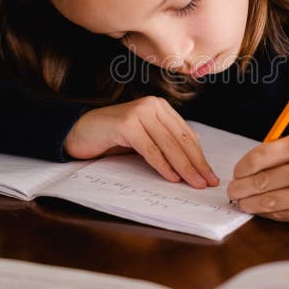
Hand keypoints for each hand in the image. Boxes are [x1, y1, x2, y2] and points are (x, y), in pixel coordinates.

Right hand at [63, 96, 219, 188]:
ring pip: (169, 144)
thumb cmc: (113, 138)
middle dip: (197, 164)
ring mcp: (139, 112)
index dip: (200, 156)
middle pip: (181, 139)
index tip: (210, 175)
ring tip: (194, 183)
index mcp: (160, 107)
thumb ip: (165, 142)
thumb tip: (194, 160)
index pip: (187, 134)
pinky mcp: (127, 123)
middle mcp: (152, 105)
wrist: (78, 132)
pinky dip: (162, 165)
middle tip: (207, 183)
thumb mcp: (144, 138)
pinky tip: (172, 177)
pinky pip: (150, 149)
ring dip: (184, 167)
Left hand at [227, 134, 288, 225]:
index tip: (236, 173)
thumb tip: (248, 170)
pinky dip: (268, 214)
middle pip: (260, 181)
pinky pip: (282, 216)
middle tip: (233, 191)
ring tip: (243, 203)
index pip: (259, 156)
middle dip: (240, 188)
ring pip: (267, 201)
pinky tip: (263, 211)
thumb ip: (284, 155)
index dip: (242, 168)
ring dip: (249, 204)